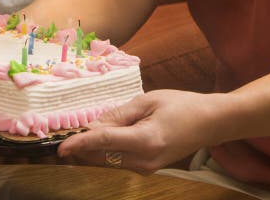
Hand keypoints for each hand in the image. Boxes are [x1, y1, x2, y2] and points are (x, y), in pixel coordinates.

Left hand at [57, 90, 220, 173]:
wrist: (209, 123)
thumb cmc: (181, 105)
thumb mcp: (148, 101)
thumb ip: (119, 114)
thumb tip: (94, 125)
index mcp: (145, 140)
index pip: (104, 143)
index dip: (80, 143)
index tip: (60, 147)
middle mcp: (144, 160)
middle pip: (102, 157)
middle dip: (81, 148)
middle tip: (64, 136)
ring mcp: (146, 168)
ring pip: (108, 161)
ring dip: (92, 150)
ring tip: (80, 133)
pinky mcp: (148, 168)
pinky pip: (119, 161)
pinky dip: (106, 151)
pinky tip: (103, 137)